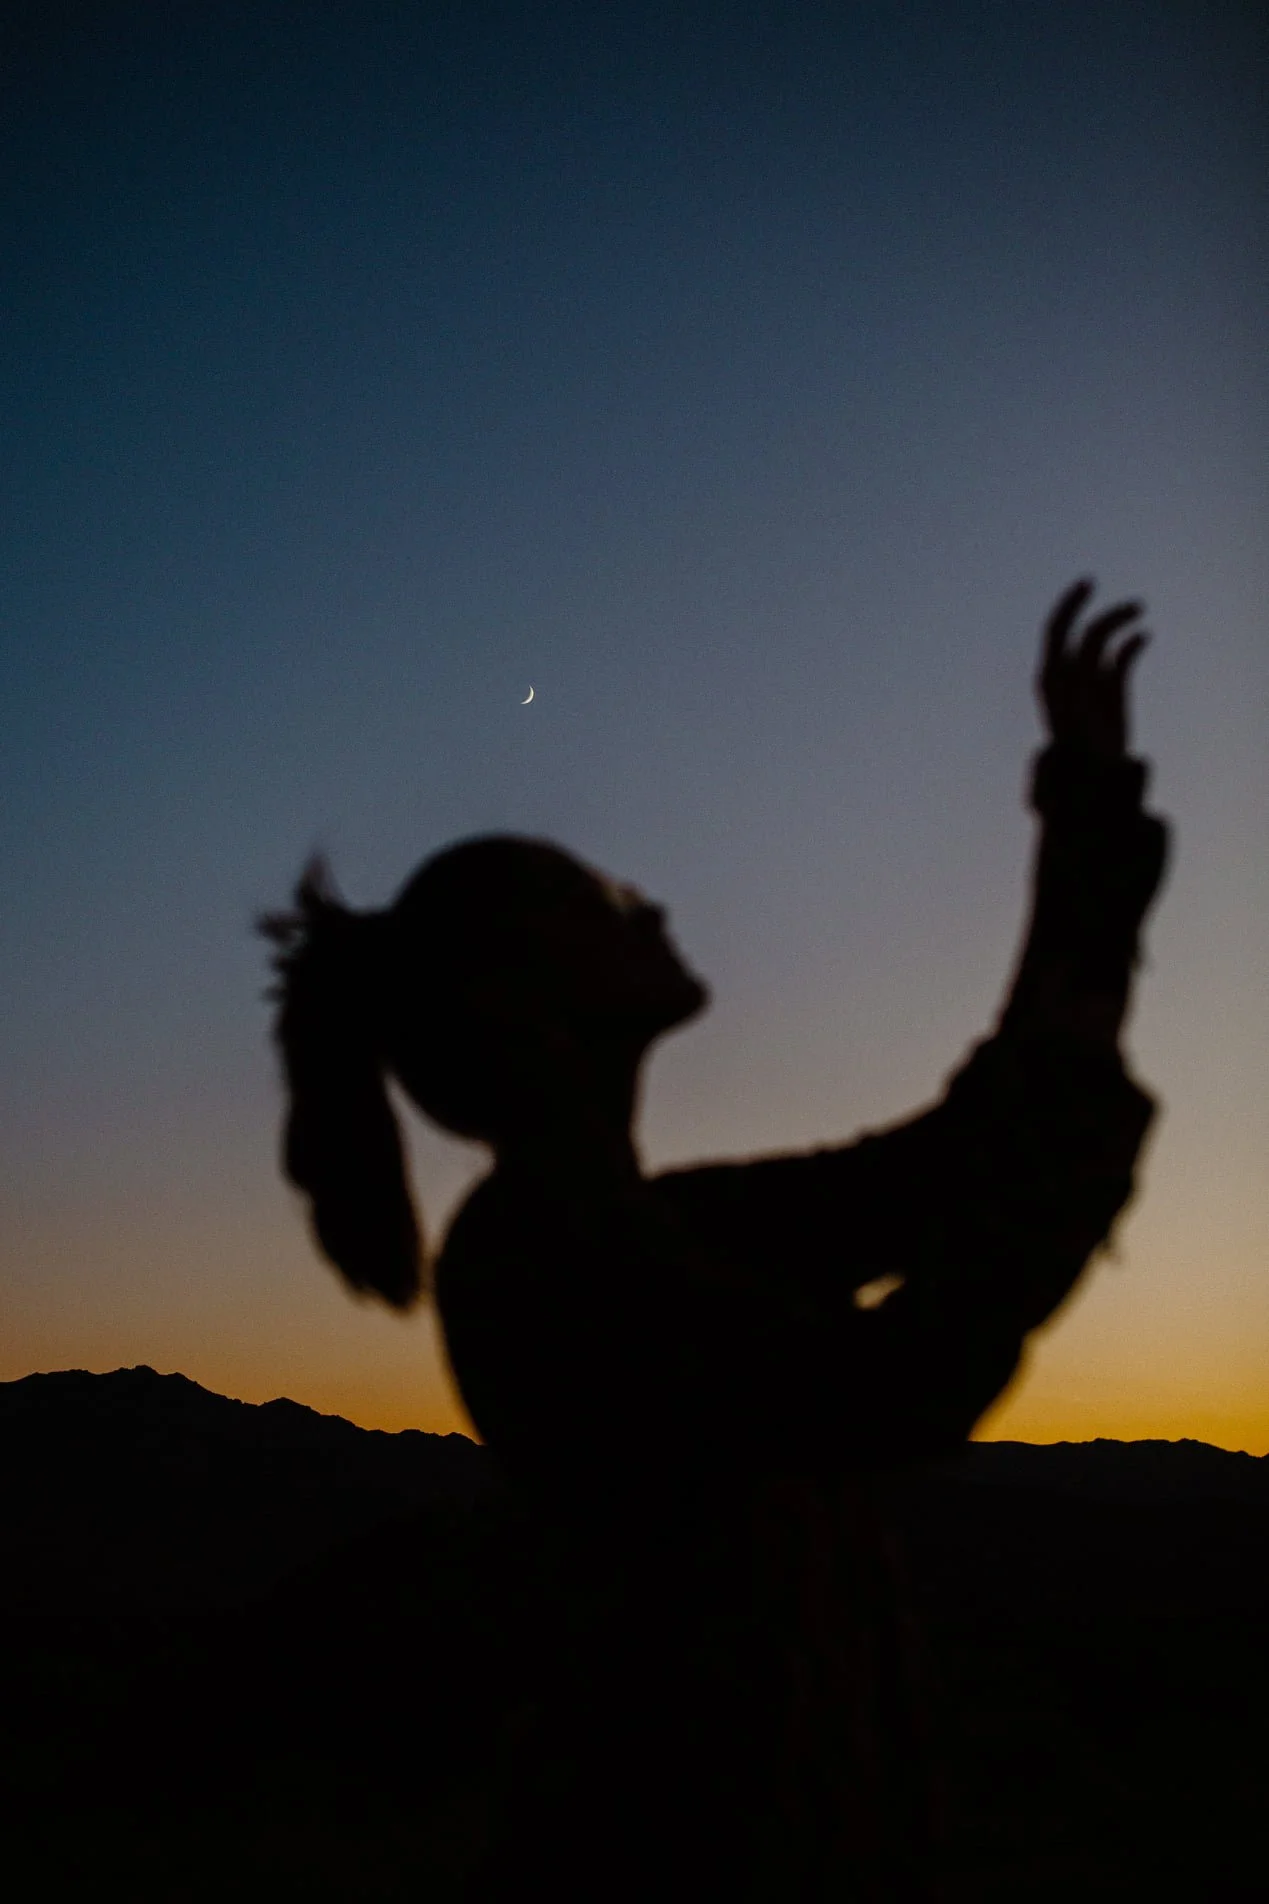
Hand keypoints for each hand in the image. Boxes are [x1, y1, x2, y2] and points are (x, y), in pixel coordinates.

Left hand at [1037, 579, 1149, 758]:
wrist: (1088, 785)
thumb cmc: (1075, 762)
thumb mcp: (1067, 728)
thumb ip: (1071, 704)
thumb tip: (1069, 695)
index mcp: (1053, 678)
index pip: (1056, 630)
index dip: (1069, 605)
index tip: (1089, 584)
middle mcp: (1069, 675)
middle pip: (1084, 632)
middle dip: (1103, 613)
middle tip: (1129, 603)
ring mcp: (1090, 681)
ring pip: (1103, 640)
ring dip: (1120, 622)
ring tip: (1140, 610)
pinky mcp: (1110, 691)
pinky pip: (1120, 658)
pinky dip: (1131, 644)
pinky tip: (1145, 636)